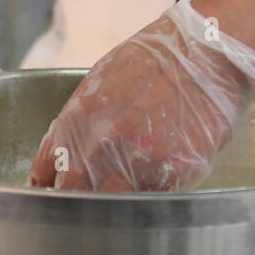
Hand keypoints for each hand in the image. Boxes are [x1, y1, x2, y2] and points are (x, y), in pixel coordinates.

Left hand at [28, 0, 254, 190]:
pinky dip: (145, 196)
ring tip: (119, 195)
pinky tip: (150, 180)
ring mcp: (137, 159)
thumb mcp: (103, 79)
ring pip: (110, 202)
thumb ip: (79, 119)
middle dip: (74, 198)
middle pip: (73, 192)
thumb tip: (60, 152)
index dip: (47, 184)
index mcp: (80, 115)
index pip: (46, 168)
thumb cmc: (158, 58)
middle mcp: (103, 140)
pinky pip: (148, 198)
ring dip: (110, 203)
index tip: (51, 191)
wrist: (208, 51)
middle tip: (80, 202)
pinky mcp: (171, 172)